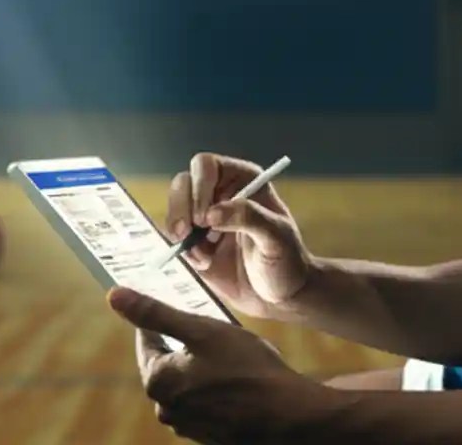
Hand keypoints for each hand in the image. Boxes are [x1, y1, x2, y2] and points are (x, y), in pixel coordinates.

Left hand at [109, 287, 335, 444]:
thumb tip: (114, 297)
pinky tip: (239, 380)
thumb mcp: (202, 330)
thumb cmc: (249, 369)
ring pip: (187, 384)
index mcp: (158, 381)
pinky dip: (215, 388)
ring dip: (200, 368)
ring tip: (229, 356)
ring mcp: (189, 426)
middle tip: (209, 330)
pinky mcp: (210, 436)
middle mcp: (167, 409)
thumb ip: (156, 313)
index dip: (161, 319)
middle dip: (184, 346)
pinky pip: (205, 403)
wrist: (290, 417)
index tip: (173, 303)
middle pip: (167, 364)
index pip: (147, 341)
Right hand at [166, 153, 313, 319]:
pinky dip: (183, 250)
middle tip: (186, 234)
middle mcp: (220, 191)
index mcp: (243, 179)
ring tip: (204, 256)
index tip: (204, 218)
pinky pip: (175, 236)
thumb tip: (211, 214)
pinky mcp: (194, 240)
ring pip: (175, 208)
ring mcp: (205, 216)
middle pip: (183, 183)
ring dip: (181, 232)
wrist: (280, 295)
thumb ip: (248, 218)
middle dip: (180, 208)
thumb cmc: (286, 261)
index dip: (199, 187)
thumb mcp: (276, 237)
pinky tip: (205, 262)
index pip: (207, 166)